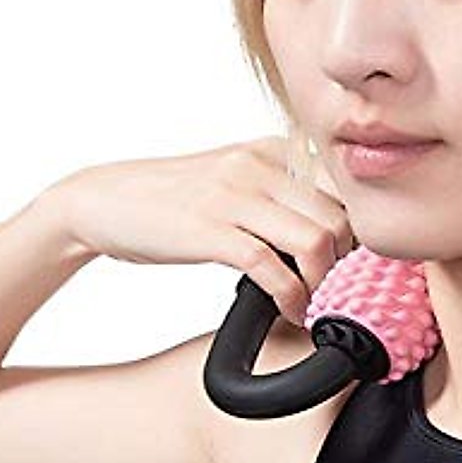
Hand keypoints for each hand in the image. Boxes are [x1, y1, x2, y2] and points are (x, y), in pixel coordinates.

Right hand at [42, 136, 353, 327]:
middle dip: (348, 263)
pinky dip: (292, 297)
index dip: (360, 232)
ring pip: (316, 240)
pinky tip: (291, 312)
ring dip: (325, 283)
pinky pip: (272, 267)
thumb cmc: (174, 199)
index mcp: (273, 150)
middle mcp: (260, 165)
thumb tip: (334, 232)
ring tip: (317, 304)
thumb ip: (281, 195)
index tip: (357, 263)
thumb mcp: (237, 180)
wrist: (101, 200)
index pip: (345, 188)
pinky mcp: (210, 230)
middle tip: (340, 290)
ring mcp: (235, 196)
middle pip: (341, 216)